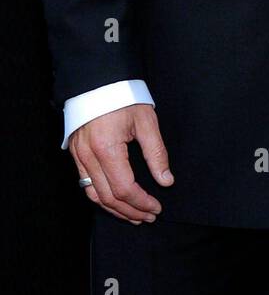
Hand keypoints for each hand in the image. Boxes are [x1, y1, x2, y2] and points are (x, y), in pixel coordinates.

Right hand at [70, 104, 174, 222]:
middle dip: (130, 211)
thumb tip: (166, 181)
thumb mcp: (146, 122)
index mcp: (107, 148)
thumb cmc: (123, 96)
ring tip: (134, 215)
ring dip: (114, 209)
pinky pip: (85, 184)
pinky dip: (101, 197)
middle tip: (149, 216)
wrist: (99, 78)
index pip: (124, 188)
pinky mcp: (76, 153)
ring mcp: (79, 156)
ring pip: (93, 195)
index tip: (156, 207)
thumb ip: (157, 154)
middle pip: (108, 197)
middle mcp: (89, 156)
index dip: (141, 202)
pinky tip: (115, 201)